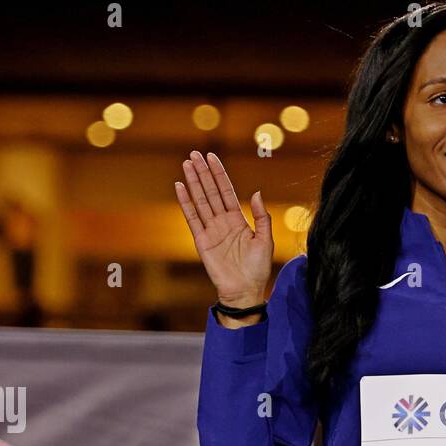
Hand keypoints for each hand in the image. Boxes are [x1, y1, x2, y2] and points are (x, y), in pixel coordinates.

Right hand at [175, 151, 273, 303]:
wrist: (245, 291)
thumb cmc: (258, 269)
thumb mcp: (265, 240)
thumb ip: (261, 217)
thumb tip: (257, 193)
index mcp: (238, 220)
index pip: (226, 191)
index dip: (219, 174)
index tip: (212, 157)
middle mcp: (222, 222)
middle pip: (211, 191)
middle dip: (203, 173)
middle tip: (195, 154)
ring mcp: (211, 230)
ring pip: (200, 200)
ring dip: (193, 182)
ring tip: (187, 164)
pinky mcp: (201, 241)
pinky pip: (191, 218)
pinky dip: (185, 202)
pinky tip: (180, 187)